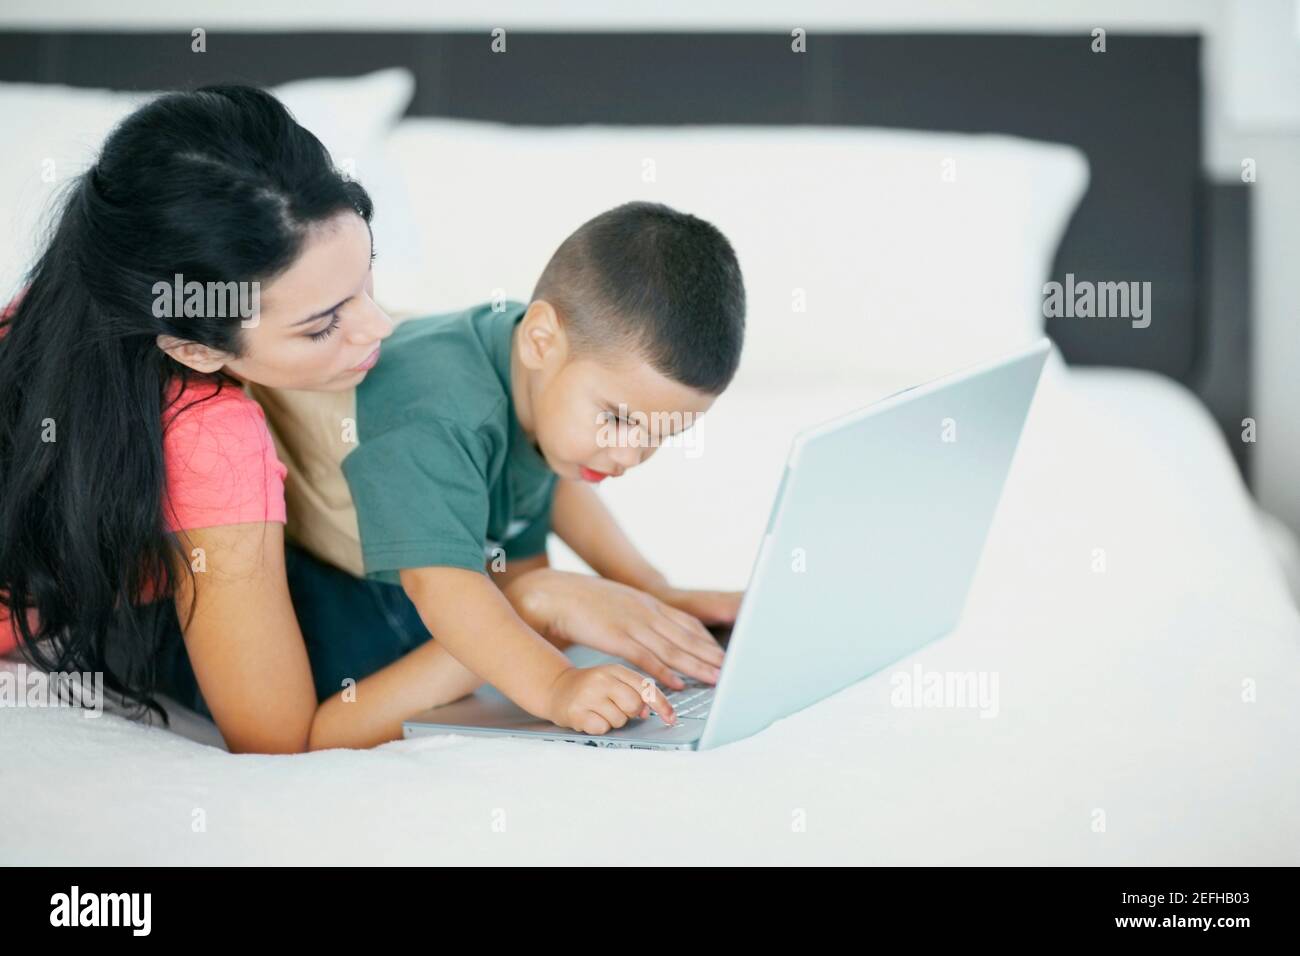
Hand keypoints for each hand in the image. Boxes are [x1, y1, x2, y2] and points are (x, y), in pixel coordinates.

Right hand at [503, 570, 725, 689]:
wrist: (553, 592)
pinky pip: (645, 656)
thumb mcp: (620, 605)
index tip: (723, 655)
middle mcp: (646, 611)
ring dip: (696, 665)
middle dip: (711, 654)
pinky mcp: (616, 636)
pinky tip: (677, 682)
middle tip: (733, 670)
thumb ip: (638, 616)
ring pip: (672, 647)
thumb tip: (652, 631)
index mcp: (647, 603)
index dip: (707, 640)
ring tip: (716, 678)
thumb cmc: (584, 602)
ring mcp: (633, 623)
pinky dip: (664, 671)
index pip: (686, 623)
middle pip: (686, 636)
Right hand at [546, 664, 676, 733]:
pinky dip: (600, 727)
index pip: (646, 688)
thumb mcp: (613, 680)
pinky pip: (602, 728)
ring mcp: (588, 695)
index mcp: (615, 670)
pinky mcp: (576, 712)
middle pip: (634, 705)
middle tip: (617, 708)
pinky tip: (591, 718)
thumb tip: (648, 712)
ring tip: (600, 711)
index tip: (671, 719)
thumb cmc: (591, 688)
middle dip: (630, 713)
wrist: (556, 688)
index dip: (662, 705)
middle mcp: (602, 679)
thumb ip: (634, 691)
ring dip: (613, 721)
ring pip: (619, 720)